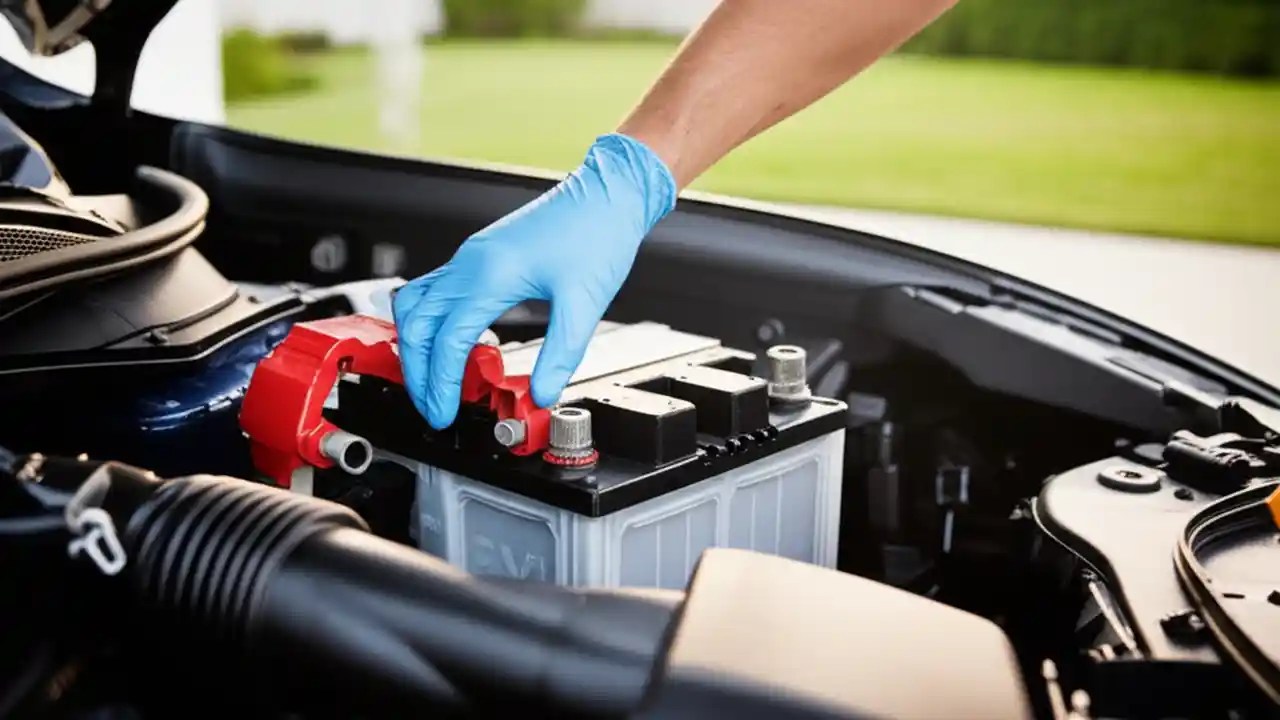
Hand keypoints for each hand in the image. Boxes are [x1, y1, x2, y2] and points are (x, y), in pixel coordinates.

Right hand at [393, 134, 676, 428]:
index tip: (444, 414)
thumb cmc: (597, 234)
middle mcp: (470, 264)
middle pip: (415, 326)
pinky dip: (431, 324)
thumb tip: (543, 394)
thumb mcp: (584, 305)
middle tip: (433, 407)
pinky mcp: (478, 256)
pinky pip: (434, 292)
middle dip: (417, 372)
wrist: (609, 193)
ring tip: (435, 382)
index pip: (446, 342)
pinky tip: (454, 345)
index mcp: (490, 275)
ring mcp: (469, 257)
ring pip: (416, 306)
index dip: (440, 384)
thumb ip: (560, 356)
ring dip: (416, 347)